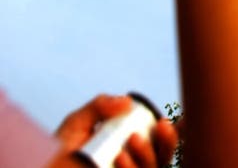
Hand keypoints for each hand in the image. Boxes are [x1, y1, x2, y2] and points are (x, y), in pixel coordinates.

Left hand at [54, 94, 177, 167]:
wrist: (43, 165)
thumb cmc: (58, 151)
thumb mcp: (77, 122)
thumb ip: (100, 106)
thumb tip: (127, 102)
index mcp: (126, 149)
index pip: (158, 143)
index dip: (170, 134)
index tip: (167, 120)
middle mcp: (130, 167)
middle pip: (163, 158)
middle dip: (167, 143)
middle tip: (161, 126)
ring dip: (148, 155)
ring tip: (132, 140)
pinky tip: (120, 158)